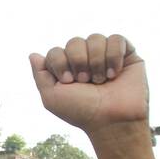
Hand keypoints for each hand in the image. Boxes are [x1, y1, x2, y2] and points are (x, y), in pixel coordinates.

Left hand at [30, 34, 147, 132]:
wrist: (112, 120)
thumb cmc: (82, 112)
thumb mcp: (51, 97)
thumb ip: (40, 75)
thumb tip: (33, 55)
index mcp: (68, 70)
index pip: (56, 51)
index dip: (60, 62)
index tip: (68, 81)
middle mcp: (86, 61)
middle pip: (74, 41)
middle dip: (78, 60)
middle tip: (85, 81)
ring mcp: (106, 57)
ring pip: (95, 38)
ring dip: (96, 60)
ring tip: (101, 80)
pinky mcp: (127, 55)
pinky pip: (116, 38)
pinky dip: (113, 54)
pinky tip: (114, 73)